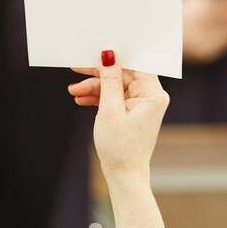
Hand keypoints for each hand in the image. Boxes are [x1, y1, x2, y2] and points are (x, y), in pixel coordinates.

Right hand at [68, 52, 168, 182]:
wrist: (123, 175)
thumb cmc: (120, 146)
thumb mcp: (110, 109)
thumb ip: (109, 80)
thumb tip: (109, 54)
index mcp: (153, 93)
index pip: (135, 65)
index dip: (115, 57)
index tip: (94, 52)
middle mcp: (151, 97)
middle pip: (122, 75)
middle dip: (98, 76)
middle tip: (75, 69)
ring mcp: (142, 105)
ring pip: (116, 87)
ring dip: (94, 88)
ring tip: (73, 92)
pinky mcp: (132, 113)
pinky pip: (115, 98)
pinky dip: (99, 98)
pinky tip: (81, 100)